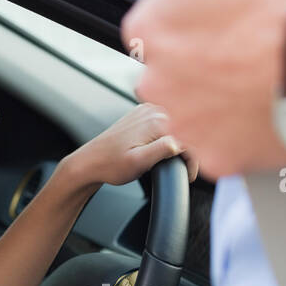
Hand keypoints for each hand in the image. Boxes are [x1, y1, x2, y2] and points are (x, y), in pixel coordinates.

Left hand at [66, 102, 197, 186]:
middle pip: (188, 128)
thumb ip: (162, 150)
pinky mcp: (143, 115)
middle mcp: (153, 111)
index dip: (195, 159)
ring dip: (182, 142)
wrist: (90, 162)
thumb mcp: (139, 162)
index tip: (189, 174)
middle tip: (183, 169)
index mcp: (156, 121)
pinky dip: (172, 136)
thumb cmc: (111, 165)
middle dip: (190, 149)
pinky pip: (168, 123)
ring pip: (180, 125)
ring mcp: (148, 110)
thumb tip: (181, 142)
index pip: (191, 137)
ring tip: (174, 161)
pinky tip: (164, 149)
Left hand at [102, 0, 285, 177]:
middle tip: (250, 44)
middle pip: (172, 68)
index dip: (197, 16)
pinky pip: (220, 143)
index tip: (230, 12)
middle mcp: (153, 80)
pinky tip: (266, 107)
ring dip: (218, 96)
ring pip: (194, 107)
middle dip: (203, 58)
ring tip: (262, 75)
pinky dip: (239, 131)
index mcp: (147, 28)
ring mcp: (184, 122)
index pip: (157, 23)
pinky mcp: (216, 157)